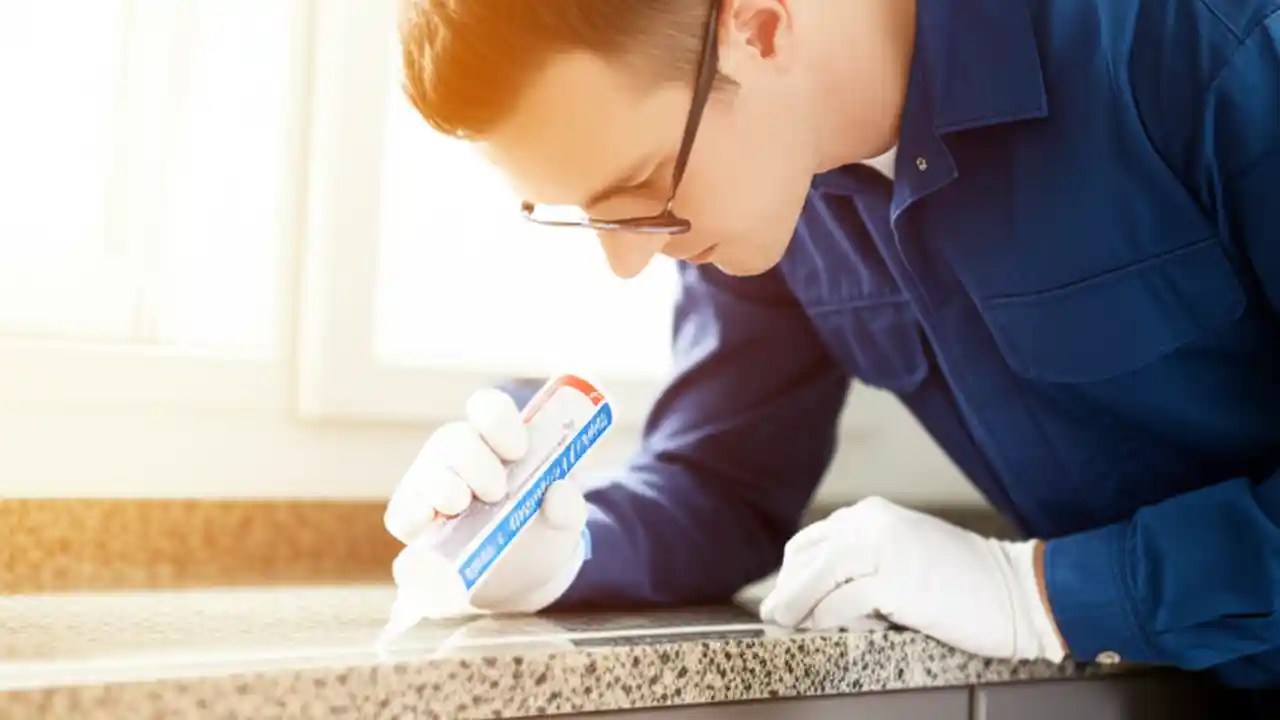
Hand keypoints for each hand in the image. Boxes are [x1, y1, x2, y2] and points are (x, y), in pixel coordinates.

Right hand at [384, 389, 587, 614]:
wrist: (519, 575)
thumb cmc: (538, 527)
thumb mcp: (564, 518)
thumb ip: (569, 505)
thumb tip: (557, 493)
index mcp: (497, 441)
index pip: (488, 409)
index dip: (498, 422)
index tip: (518, 450)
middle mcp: (458, 456)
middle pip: (453, 439)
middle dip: (475, 462)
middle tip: (497, 491)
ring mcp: (430, 485)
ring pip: (426, 472)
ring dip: (444, 486)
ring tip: (461, 504)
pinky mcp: (412, 521)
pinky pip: (402, 512)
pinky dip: (413, 513)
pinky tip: (428, 519)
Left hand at [761, 497, 1066, 661]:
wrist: (1020, 592)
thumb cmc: (962, 584)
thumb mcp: (902, 555)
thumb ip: (860, 561)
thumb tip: (808, 593)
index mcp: (869, 513)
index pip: (807, 544)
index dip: (791, 576)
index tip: (786, 601)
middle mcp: (869, 522)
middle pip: (802, 560)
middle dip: (788, 593)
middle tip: (781, 619)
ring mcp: (880, 549)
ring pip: (814, 582)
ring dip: (802, 608)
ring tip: (803, 625)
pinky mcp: (893, 581)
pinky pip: (840, 605)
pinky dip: (833, 621)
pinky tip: (844, 629)